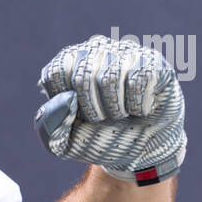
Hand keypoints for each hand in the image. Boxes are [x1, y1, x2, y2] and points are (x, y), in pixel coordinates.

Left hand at [33, 34, 186, 185]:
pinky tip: (141, 109)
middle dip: (92, 111)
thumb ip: (49, 126)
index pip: (55, 74)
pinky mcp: (152, 61)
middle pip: (83, 78)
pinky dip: (138, 106)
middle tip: (103, 119)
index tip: (78, 115)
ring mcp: (125, 52)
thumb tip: (68, 98)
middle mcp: (95, 50)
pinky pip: (139, 80)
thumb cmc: (99, 139)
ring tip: (122, 115)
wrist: (142, 150)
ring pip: (111, 78)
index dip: (67, 105)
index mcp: (67, 63)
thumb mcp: (62, 144)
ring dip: (116, 110)